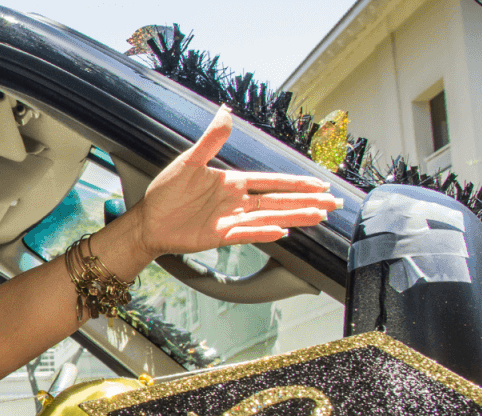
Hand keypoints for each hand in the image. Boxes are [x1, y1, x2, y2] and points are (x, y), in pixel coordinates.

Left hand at [125, 106, 341, 258]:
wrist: (147, 221)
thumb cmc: (165, 192)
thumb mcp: (188, 162)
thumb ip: (210, 141)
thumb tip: (225, 113)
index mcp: (233, 183)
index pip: (272, 182)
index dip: (296, 183)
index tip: (320, 184)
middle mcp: (236, 202)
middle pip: (279, 201)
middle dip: (307, 202)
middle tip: (333, 204)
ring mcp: (230, 220)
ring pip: (269, 217)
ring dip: (293, 217)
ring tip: (318, 217)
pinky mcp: (219, 236)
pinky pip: (245, 234)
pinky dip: (262, 233)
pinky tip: (281, 232)